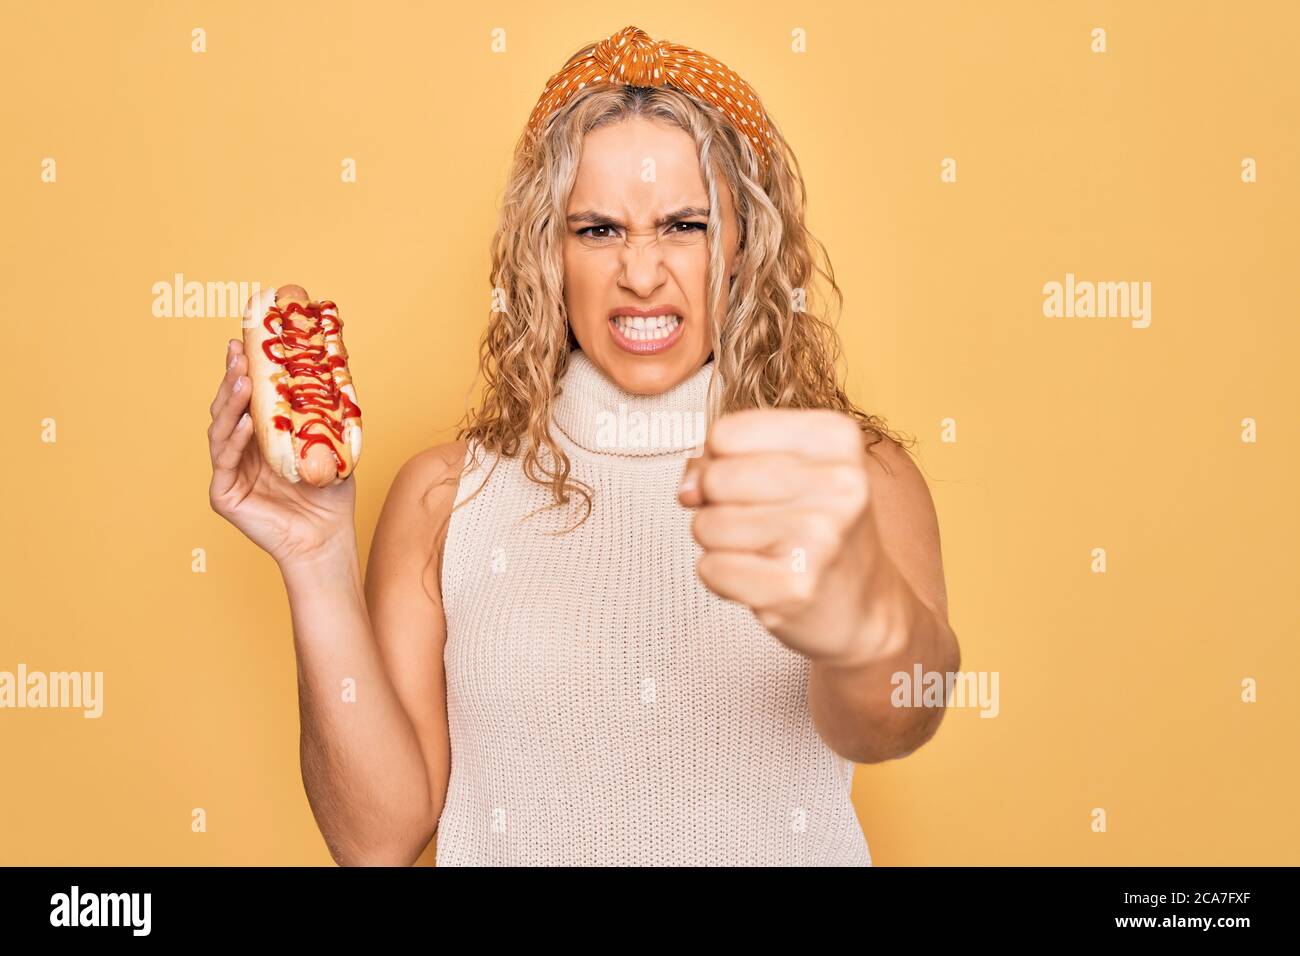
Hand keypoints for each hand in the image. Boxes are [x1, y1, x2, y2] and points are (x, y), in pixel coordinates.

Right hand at [207, 338, 355, 566]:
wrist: (328, 537)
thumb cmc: (331, 493)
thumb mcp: (329, 443)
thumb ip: (321, 410)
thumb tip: (332, 362)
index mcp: (259, 438)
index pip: (246, 398)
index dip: (241, 369)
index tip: (243, 340)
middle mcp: (240, 451)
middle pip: (227, 408)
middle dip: (231, 378)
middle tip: (238, 353)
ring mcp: (229, 473)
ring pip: (221, 430)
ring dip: (230, 403)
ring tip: (243, 381)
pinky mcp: (224, 495)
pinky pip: (226, 462)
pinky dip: (235, 441)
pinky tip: (245, 424)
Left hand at [677, 408, 890, 667]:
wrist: (863, 605)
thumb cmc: (817, 530)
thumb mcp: (787, 471)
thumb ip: (724, 459)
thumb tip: (687, 488)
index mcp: (836, 439)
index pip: (726, 433)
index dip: (721, 460)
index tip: (752, 481)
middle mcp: (838, 483)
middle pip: (715, 478)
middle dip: (717, 504)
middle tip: (758, 522)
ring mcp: (819, 537)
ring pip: (707, 525)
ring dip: (721, 544)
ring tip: (764, 551)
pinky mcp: (795, 586)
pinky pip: (710, 569)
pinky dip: (723, 579)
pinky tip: (762, 580)